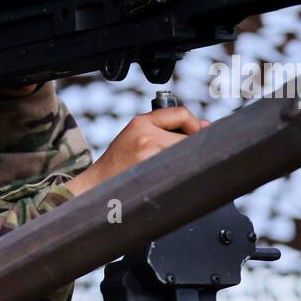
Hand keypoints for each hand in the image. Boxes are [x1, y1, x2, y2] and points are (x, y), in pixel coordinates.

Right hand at [64, 105, 210, 195]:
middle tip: (190, 156)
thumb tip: (204, 127)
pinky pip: (179, 169)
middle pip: (188, 135)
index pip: (181, 113)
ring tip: (175, 168)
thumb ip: (163, 129)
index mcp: (140, 123)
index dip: (195, 124)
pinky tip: (169, 178)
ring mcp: (149, 153)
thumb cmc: (116, 166)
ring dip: (187, 161)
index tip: (200, 133)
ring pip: (186, 153)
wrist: (95, 187)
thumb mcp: (134, 136)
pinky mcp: (153, 171)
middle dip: (194, 146)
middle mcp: (145, 134)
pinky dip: (181, 173)